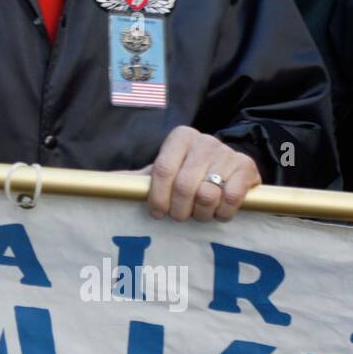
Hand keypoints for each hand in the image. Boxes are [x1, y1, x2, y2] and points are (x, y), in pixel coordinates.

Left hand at [146, 125, 260, 221]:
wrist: (227, 168)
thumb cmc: (186, 173)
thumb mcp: (162, 172)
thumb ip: (135, 179)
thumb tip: (105, 184)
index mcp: (180, 138)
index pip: (163, 170)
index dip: (158, 198)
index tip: (157, 213)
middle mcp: (204, 141)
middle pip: (184, 186)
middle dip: (179, 209)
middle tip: (179, 216)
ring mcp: (227, 153)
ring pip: (207, 195)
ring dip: (200, 213)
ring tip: (198, 213)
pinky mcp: (247, 168)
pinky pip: (231, 199)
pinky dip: (222, 213)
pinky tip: (217, 211)